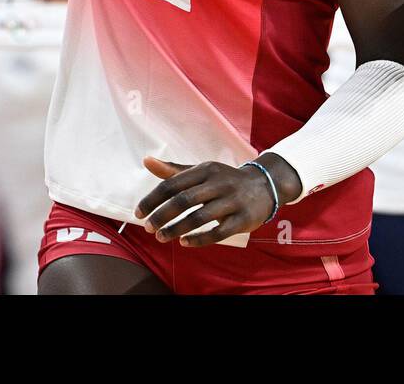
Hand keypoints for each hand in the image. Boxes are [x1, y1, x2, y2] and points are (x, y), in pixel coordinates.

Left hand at [134, 156, 280, 246]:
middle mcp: (219, 183)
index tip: (138, 213)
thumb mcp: (202, 171)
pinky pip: (218, 232)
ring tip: (161, 237)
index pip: (173, 183)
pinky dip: (199, 239)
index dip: (153, 199)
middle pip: (184, 200)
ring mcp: (233, 201)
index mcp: (206, 169)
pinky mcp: (243, 219)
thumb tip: (146, 160)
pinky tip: (184, 242)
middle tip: (147, 228)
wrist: (265, 186)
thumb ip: (174, 170)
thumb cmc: (224, 180)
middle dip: (162, 215)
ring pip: (199, 217)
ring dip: (176, 229)